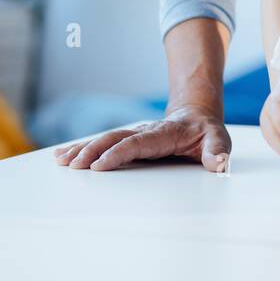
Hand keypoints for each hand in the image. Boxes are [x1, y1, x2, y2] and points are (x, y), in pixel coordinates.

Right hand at [54, 106, 231, 172]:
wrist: (195, 115)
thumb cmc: (205, 132)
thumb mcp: (218, 139)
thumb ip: (218, 151)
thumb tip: (219, 164)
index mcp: (164, 133)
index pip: (137, 143)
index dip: (118, 153)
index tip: (99, 165)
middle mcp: (144, 132)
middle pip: (114, 140)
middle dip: (92, 151)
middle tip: (73, 165)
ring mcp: (133, 135)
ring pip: (103, 140)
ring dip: (81, 150)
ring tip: (61, 161)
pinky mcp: (126, 140)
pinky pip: (101, 143)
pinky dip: (80, 148)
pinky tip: (62, 156)